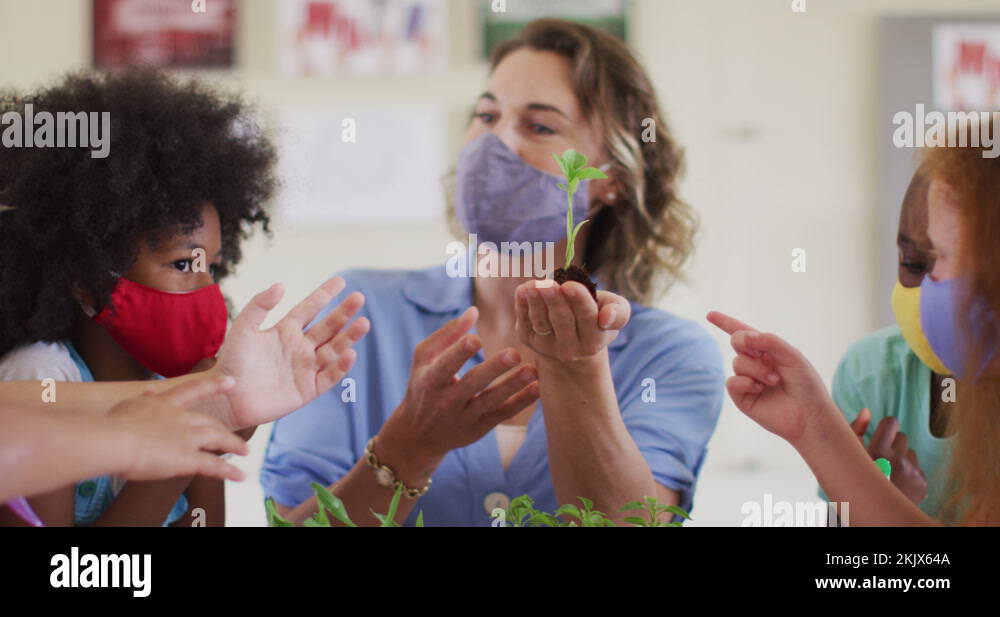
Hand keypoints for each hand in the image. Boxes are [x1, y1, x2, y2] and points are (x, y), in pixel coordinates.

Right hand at [108, 375, 248, 481]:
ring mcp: (186, 437)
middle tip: (233, 434)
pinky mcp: (188, 458)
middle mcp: (180, 418)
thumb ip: (141, 400)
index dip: (214, 385)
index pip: (193, 390)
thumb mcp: (127, 406)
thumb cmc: (110, 425)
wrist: (112, 440)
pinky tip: (239, 475)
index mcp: (164, 404)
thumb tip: (148, 391)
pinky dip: (229, 471)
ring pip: (218, 438)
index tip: (231, 382)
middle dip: (223, 428)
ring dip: (233, 444)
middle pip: (209, 421)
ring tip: (245, 450)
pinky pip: (213, 465)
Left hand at [211, 277, 370, 429]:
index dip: (324, 295)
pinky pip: (329, 377)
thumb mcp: (242, 329)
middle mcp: (300, 348)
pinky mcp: (308, 390)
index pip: (309, 309)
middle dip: (344, 313)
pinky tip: (350, 354)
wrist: (227, 399)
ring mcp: (306, 369)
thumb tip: (281, 285)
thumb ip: (259, 306)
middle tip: (359, 298)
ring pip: (334, 349)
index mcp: (285, 331)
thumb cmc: (231, 363)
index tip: (341, 281)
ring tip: (364, 323)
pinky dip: (341, 366)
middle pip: (328, 327)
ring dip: (349, 337)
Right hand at [380, 307, 539, 460]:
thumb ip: (448, 334)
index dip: (459, 353)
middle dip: (493, 369)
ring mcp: (465, 417)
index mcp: (431, 380)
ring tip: (532, 371)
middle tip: (514, 354)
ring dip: (513, 386)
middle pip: (472, 384)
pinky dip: (520, 403)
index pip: (445, 366)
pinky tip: (536, 388)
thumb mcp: (424, 359)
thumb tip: (474, 311)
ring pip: (491, 401)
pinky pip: (502, 415)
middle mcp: (447, 401)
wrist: (418, 436)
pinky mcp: (480, 428)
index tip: (476, 340)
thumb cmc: (423, 386)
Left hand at [515, 279, 629, 363]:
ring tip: (533, 285)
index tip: (569, 285)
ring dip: (536, 301)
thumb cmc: (596, 317)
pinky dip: (523, 305)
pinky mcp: (529, 341)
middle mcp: (571, 349)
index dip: (578, 301)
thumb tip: (605, 317)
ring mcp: (548, 347)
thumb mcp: (615, 312)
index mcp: (594, 340)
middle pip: (562, 320)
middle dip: (554, 300)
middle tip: (547, 283)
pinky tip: (523, 290)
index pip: (587, 318)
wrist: (573, 341)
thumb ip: (618, 312)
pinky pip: (525, 321)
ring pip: (541, 322)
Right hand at [707, 311, 838, 445]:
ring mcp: (747, 379)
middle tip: (760, 353)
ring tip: (774, 380)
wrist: (809, 415)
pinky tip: (759, 389)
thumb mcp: (792, 356)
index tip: (710, 314)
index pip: (743, 332)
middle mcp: (755, 363)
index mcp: (767, 350)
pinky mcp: (741, 397)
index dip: (725, 322)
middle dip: (746, 343)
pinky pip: (732, 382)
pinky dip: (745, 382)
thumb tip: (744, 336)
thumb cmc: (806, 384)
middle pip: (737, 341)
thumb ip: (770, 341)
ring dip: (756, 369)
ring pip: (737, 362)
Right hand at [851, 411, 927, 504]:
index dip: (885, 427)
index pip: (891, 422)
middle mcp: (898, 461)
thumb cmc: (852, 485)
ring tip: (887, 473)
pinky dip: (908, 473)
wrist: (871, 517)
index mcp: (877, 452)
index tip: (881, 434)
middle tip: (881, 457)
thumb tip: (867, 411)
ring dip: (901, 458)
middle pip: (902, 437)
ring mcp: (913, 473)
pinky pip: (918, 468)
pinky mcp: (923, 484)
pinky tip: (896, 484)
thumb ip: (854, 430)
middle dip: (892, 444)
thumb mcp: (846, 456)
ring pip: (910, 453)